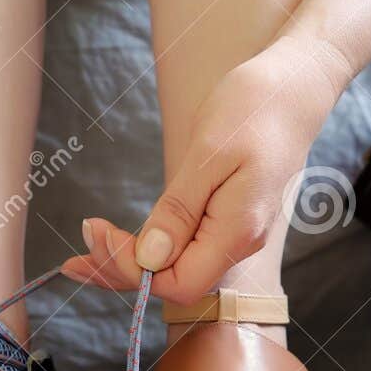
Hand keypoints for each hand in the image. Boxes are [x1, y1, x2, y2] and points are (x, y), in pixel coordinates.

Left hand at [62, 33, 349, 302]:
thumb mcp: (208, 153)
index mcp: (237, 232)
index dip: (132, 269)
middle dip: (121, 272)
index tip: (97, 232)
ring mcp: (237, 233)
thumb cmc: (255, 108)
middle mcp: (239, 243)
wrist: (296, 86)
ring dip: (130, 263)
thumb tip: (150, 259)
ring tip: (87, 251)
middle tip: (74, 256)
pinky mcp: (229, 218)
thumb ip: (179, 211)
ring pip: (178, 268)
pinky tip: (123, 240)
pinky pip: (186, 247)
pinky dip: (150, 248)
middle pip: (174, 284)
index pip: (177, 284)